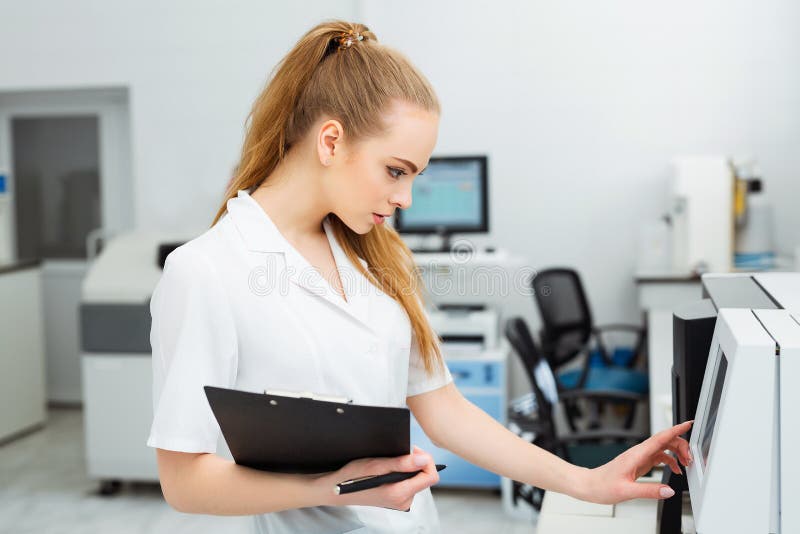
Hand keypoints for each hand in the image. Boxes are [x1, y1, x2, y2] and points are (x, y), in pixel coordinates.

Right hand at [315, 446, 439, 510]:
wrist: (338, 489)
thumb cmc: (353, 476)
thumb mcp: (376, 465)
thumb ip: (402, 464)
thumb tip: (424, 459)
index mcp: (399, 493)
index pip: (430, 476)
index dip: (426, 459)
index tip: (413, 450)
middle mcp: (403, 501)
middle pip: (424, 476)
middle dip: (415, 461)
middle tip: (399, 451)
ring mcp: (401, 501)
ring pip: (416, 477)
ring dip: (407, 465)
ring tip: (390, 460)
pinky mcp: (397, 498)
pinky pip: (408, 481)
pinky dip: (402, 471)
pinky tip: (388, 468)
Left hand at [581, 420, 693, 504]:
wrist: (590, 485)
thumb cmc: (603, 485)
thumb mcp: (627, 491)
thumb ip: (649, 491)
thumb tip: (669, 490)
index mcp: (636, 454)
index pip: (659, 438)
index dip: (675, 429)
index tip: (688, 424)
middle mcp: (639, 453)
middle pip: (665, 441)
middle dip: (681, 445)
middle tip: (691, 459)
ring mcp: (640, 457)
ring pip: (663, 448)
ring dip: (677, 453)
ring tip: (686, 465)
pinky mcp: (640, 463)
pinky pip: (659, 457)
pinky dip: (670, 461)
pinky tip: (675, 470)